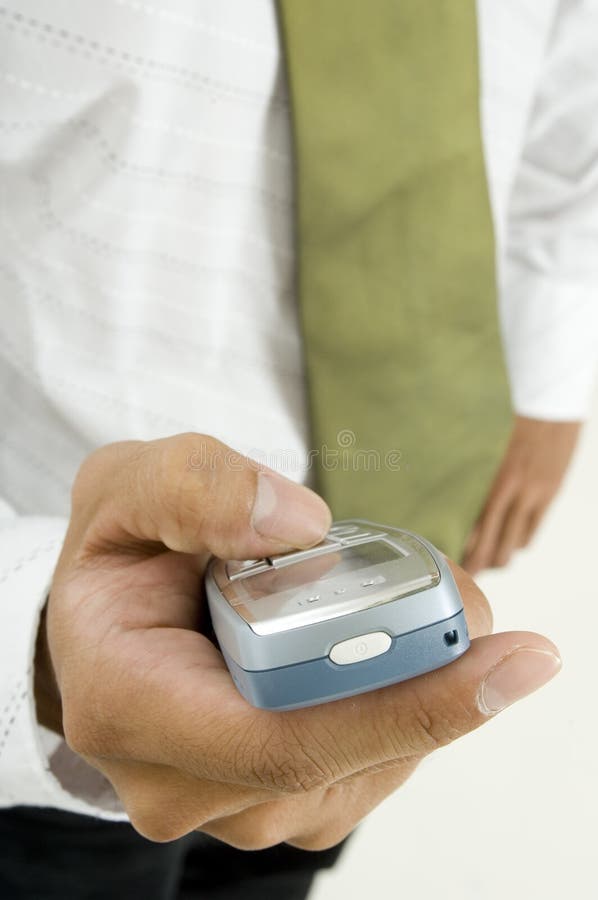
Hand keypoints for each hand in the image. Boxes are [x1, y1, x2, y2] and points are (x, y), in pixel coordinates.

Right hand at [38, 433, 560, 848]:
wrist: (111, 625)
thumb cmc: (119, 559)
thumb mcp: (123, 488)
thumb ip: (191, 486)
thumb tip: (296, 524)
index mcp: (127, 708)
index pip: (277, 741)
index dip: (400, 706)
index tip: (500, 656)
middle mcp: (182, 785)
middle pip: (342, 758)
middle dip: (431, 683)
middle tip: (471, 607)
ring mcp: (234, 805)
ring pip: (368, 768)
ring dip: (422, 693)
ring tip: (427, 614)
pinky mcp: (277, 800)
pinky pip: (367, 767)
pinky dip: (401, 707)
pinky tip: (392, 652)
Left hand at [462, 416, 581, 575]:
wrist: (547, 406)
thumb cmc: (508, 420)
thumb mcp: (482, 447)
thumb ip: (470, 475)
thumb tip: (453, 497)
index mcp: (489, 479)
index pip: (473, 527)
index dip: (462, 550)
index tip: (449, 561)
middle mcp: (510, 492)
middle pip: (491, 545)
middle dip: (478, 564)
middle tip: (466, 574)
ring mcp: (532, 495)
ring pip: (513, 544)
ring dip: (499, 557)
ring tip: (488, 563)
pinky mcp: (548, 494)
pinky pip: (531, 530)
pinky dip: (519, 542)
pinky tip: (511, 545)